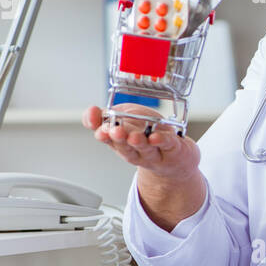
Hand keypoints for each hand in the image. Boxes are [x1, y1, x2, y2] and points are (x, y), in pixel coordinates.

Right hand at [82, 104, 199, 182]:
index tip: (99, 129)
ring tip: (134, 137)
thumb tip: (90, 111)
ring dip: (138, 143)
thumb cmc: (146, 132)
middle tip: (114, 131)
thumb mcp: (122, 119)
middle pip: (124, 147)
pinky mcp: (173, 149)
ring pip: (144, 148)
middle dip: (118, 139)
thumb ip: (103, 116)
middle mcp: (135, 150)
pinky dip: (162, 141)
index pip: (107, 138)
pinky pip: (167, 145)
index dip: (102, 133)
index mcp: (120, 142)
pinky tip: (156, 137)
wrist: (175, 154)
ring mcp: (154, 153)